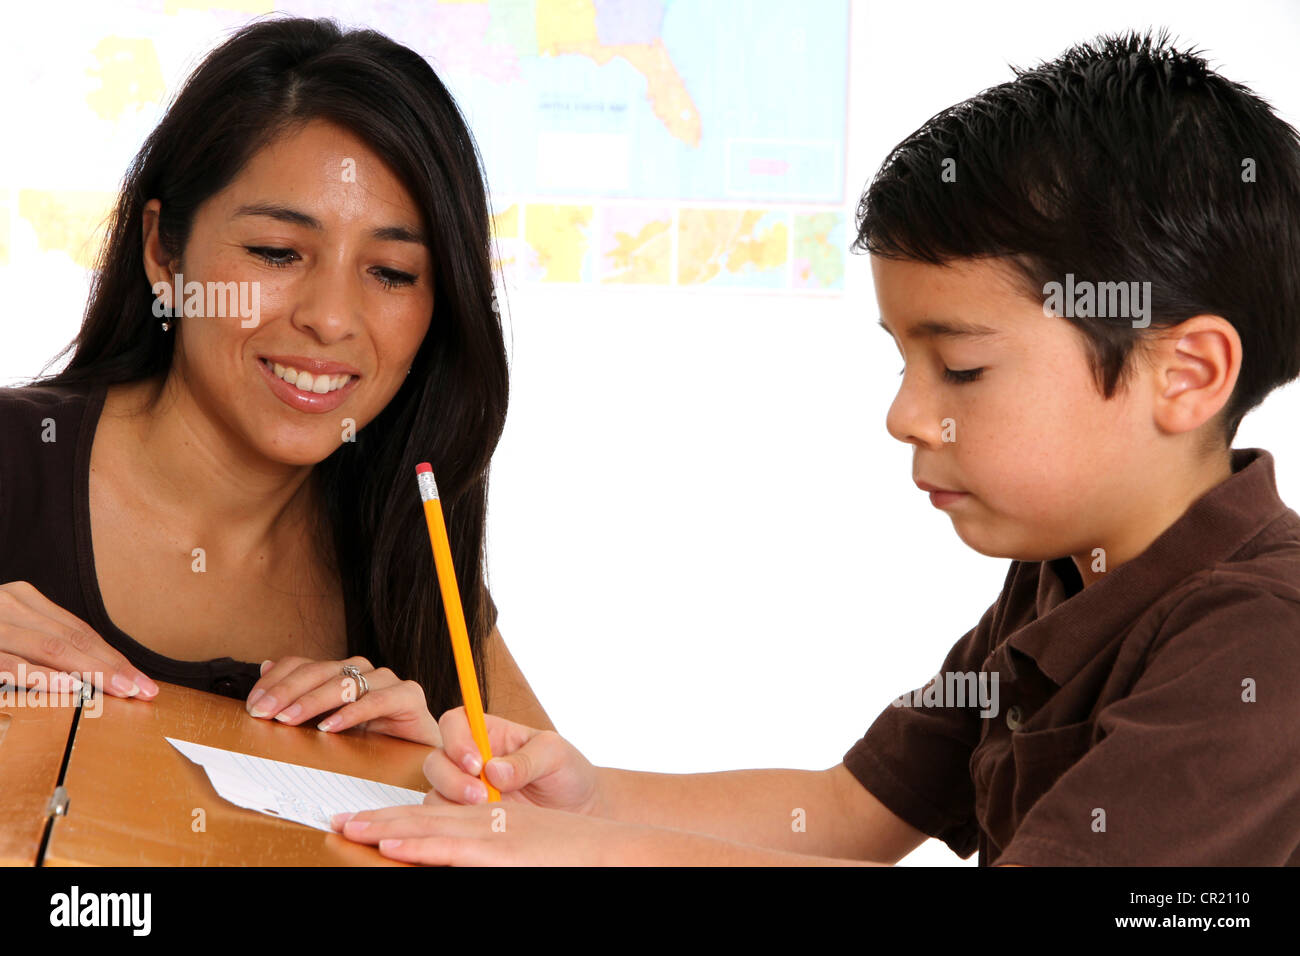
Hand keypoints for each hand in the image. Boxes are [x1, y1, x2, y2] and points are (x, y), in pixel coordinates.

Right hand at [0, 580, 158, 698]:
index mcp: (24, 599)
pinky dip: (43, 676)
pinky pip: (11, 664)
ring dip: (91, 671)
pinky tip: (70, 687)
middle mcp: (11, 606)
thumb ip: (41, 641)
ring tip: (121, 689)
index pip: (79, 631)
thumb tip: (90, 670)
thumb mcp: (10, 630)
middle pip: (72, 639)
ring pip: (50, 649)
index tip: (141, 679)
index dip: (113, 656)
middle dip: (113, 666)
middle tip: (142, 689)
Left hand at [247, 656, 439, 746]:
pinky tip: (330, 726)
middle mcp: (362, 672)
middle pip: (320, 670)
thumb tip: (264, 667)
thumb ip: (299, 698)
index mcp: (340, 674)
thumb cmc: (372, 744)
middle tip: (265, 713)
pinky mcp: (409, 696)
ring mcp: (387, 681)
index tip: (254, 706)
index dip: (276, 681)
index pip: (302, 665)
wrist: (418, 760)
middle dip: (287, 691)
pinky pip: (378, 700)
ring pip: (346, 682)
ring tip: (290, 719)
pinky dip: (352, 712)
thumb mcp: (326, 724)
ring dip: (314, 700)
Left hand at [331, 802, 649, 864]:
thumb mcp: (529, 847)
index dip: (397, 816)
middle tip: (338, 820)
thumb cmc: (577, 856)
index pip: (436, 814)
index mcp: (494, 819)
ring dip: (386, 828)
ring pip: (430, 826)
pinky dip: (420, 845)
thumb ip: (494, 852)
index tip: (365, 821)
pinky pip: (453, 847)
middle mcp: (489, 819)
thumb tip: (461, 858)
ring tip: (349, 828)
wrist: (617, 849)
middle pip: (423, 815)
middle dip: (378, 818)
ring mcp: (495, 833)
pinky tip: (392, 846)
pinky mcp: (503, 851)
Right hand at [425, 707, 601, 814]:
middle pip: (436, 760)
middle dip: (452, 779)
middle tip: (481, 795)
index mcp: (488, 732)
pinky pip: (445, 820)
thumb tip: (494, 770)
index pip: (454, 723)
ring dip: (452, 803)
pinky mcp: (467, 819)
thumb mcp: (555, 754)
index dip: (456, 740)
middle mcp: (469, 759)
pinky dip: (456, 824)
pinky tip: (484, 826)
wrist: (577, 810)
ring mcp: (465, 790)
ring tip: (488, 810)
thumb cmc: (565, 772)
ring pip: (435, 792)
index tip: (476, 762)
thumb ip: (527, 759)